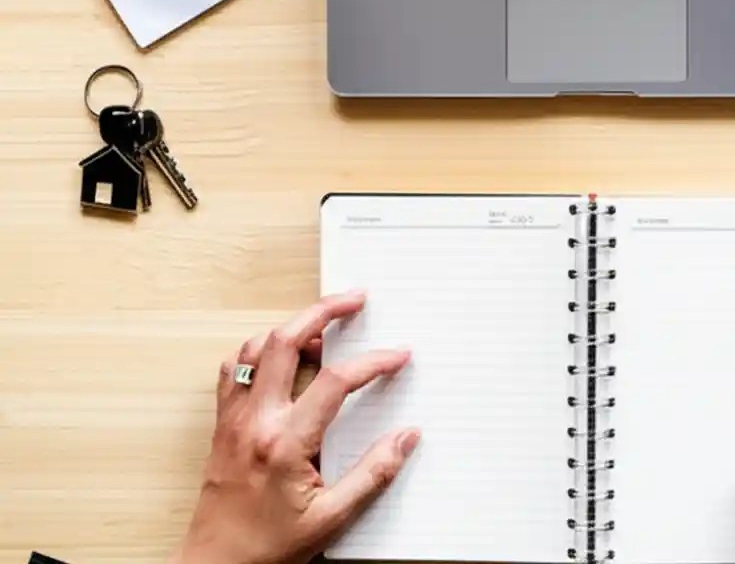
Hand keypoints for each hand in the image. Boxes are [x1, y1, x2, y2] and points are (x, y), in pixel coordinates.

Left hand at [171, 292, 418, 563]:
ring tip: (322, 328)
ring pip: (254, 349)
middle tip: (352, 300)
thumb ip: (373, 473)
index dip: (372, 362)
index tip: (396, 357)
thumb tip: (405, 438)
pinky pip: (234, 370)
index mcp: (284, 443)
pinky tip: (278, 357)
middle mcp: (253, 422)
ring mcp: (233, 420)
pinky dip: (258, 352)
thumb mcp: (333, 517)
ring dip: (290, 329)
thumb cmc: (268, 547)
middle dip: (322, 312)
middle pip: (283, 341)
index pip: (334, 382)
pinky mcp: (222, 426)